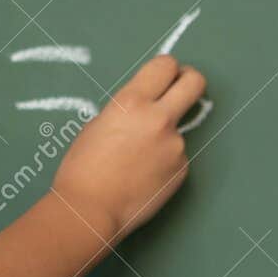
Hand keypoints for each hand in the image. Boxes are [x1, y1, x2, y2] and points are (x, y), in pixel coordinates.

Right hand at [49, 54, 204, 239]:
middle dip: (189, 79)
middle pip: (195, 83)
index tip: (164, 77)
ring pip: (178, 128)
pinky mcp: (182, 170)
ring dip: (164, 135)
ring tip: (136, 160)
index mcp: (132, 102)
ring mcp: (176, 146)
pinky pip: (176, 156)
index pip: (166, 65)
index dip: (166, 68)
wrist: (91, 211)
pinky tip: (142, 177)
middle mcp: (160, 119)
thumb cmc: (82, 168)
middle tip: (181, 88)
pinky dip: (163, 162)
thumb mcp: (98, 125)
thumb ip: (127, 111)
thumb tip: (144, 110)